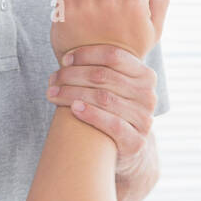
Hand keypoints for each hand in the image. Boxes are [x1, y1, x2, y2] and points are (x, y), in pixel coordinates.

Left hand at [47, 44, 158, 175]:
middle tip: (53, 79)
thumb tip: (67, 50)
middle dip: (73, 76)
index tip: (65, 60)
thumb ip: (102, 68)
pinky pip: (112, 124)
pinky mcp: (136, 141)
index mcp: (145, 75)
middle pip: (104, 77)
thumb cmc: (112, 111)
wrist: (128, 150)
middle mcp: (148, 95)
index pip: (113, 55)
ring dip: (72, 94)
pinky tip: (73, 109)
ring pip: (104, 98)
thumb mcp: (114, 87)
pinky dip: (91, 114)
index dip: (86, 55)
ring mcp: (144, 118)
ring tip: (52, 94)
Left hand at [50, 0, 168, 66]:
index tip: (125, 11)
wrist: (94, 75)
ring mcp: (86, 4)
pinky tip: (77, 13)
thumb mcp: (152, 31)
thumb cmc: (127, 50)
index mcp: (134, 4)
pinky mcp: (65, 9)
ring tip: (92, 12)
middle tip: (107, 16)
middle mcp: (110, 1)